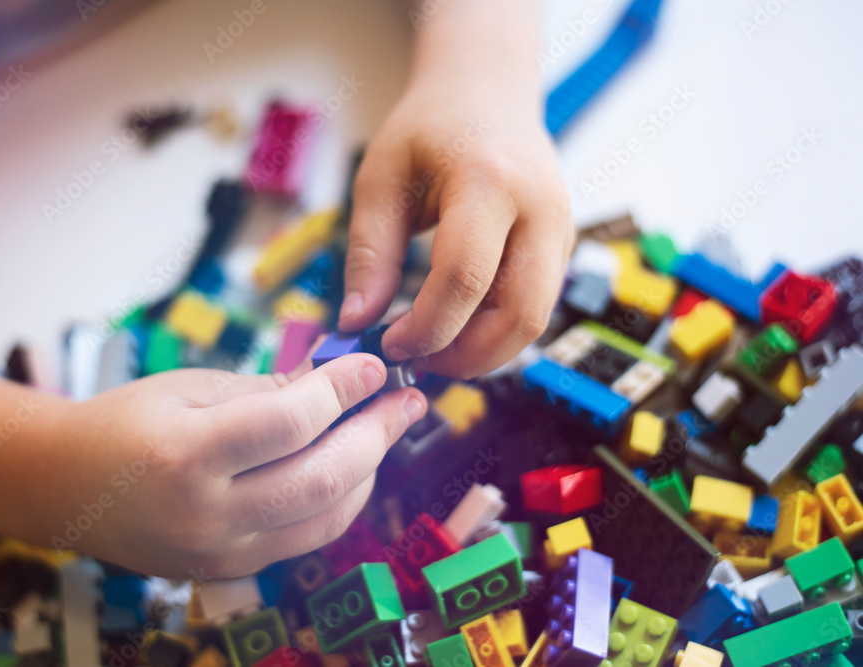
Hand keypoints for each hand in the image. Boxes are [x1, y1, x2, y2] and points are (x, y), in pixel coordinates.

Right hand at [50, 352, 425, 578]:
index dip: (345, 388)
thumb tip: (341, 380)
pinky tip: (353, 468)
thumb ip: (268, 389)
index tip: (375, 365)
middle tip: (406, 400)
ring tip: (384, 430)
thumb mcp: (189, 389)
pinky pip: (305, 539)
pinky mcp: (228, 571)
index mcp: (187, 454)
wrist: (65, 487)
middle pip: (322, 477)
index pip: (293, 421)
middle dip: (377, 434)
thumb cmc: (125, 422)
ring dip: (369, 471)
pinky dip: (340, 502)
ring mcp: (219, 553)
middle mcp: (206, 514)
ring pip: (325, 517)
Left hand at [339, 3, 573, 378]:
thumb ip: (369, 253)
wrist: (486, 92)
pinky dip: (497, 331)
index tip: (388, 345)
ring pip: (535, 319)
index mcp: (490, 181)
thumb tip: (356, 324)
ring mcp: (562, 228)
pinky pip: (535, 305)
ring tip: (434, 352)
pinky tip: (457, 329)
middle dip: (467, 356)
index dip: (426, 326)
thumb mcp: (381, 178)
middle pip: (520, 314)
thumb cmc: (428, 128)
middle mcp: (541, 208)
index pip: (465, 277)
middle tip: (418, 364)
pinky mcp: (563, 245)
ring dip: (485, 352)